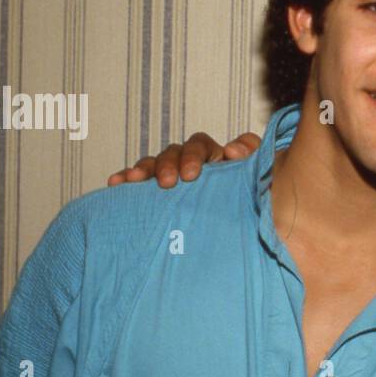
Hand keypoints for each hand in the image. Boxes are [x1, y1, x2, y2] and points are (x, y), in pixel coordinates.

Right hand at [106, 131, 261, 187]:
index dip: (195, 155)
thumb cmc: (253, 201)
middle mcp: (191, 163)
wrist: (246, 231)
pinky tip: (116, 183)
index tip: (191, 175)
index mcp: (215, 157)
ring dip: (144, 168)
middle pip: (174, 152)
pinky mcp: (158, 192)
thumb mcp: (259, 180)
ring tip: (133, 179)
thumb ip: (254, 159)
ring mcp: (174, 176)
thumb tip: (232, 150)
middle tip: (168, 183)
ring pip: (154, 163)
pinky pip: (139, 181)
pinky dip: (127, 179)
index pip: (201, 145)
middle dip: (168, 164)